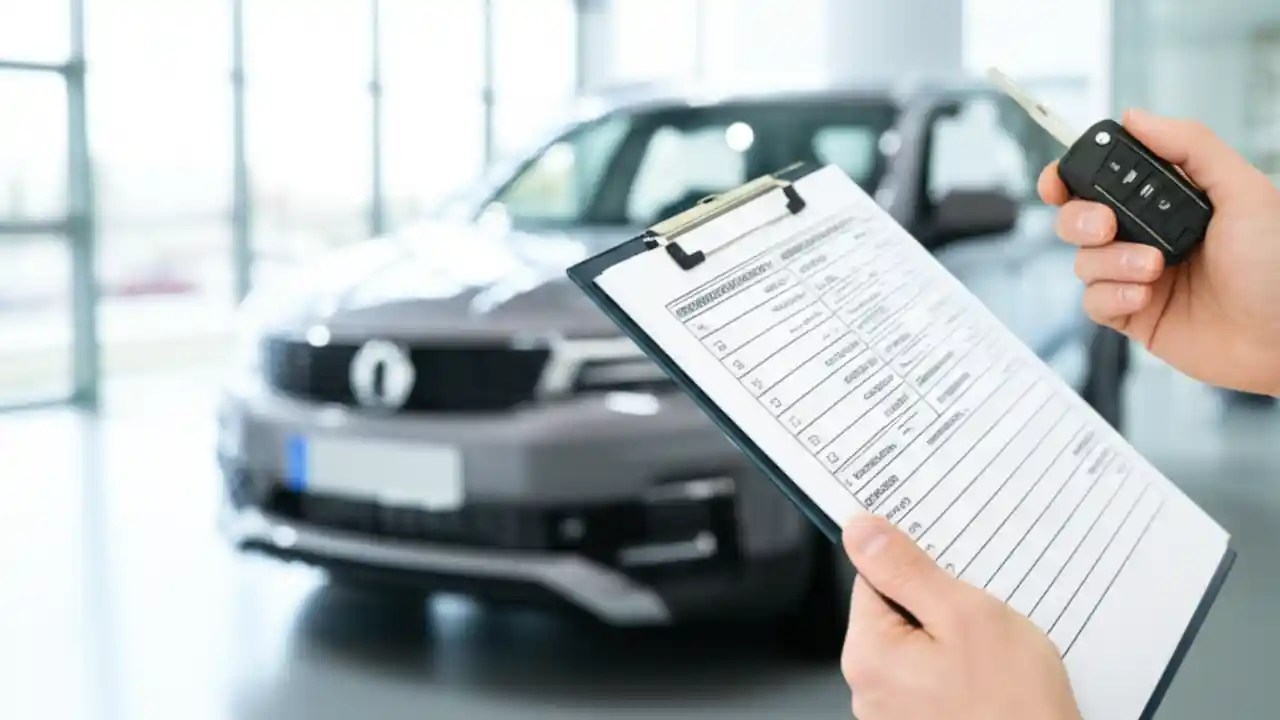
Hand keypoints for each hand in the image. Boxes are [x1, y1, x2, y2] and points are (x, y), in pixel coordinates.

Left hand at [840, 515, 1080, 719]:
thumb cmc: (1015, 706)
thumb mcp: (964, 615)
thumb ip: (906, 569)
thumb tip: (860, 530)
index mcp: (867, 655)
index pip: (871, 580)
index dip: (914, 568)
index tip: (951, 570)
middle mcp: (868, 691)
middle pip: (893, 617)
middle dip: (938, 607)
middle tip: (983, 616)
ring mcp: (894, 716)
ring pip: (918, 649)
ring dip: (952, 641)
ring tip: (996, 654)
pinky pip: (932, 682)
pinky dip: (960, 673)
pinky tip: (994, 680)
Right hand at [1039, 109, 1279, 396]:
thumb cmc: (1278, 267)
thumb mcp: (1243, 190)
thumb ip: (1189, 146)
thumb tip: (1137, 117)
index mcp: (1169, 200)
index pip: (1102, 179)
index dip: (1069, 176)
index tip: (1059, 179)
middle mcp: (1147, 235)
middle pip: (1077, 218)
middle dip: (1080, 219)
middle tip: (1107, 226)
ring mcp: (1136, 276)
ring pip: (1083, 261)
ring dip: (1111, 262)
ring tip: (1153, 268)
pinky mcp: (1131, 315)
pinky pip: (1093, 302)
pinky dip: (1112, 297)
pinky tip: (1144, 296)